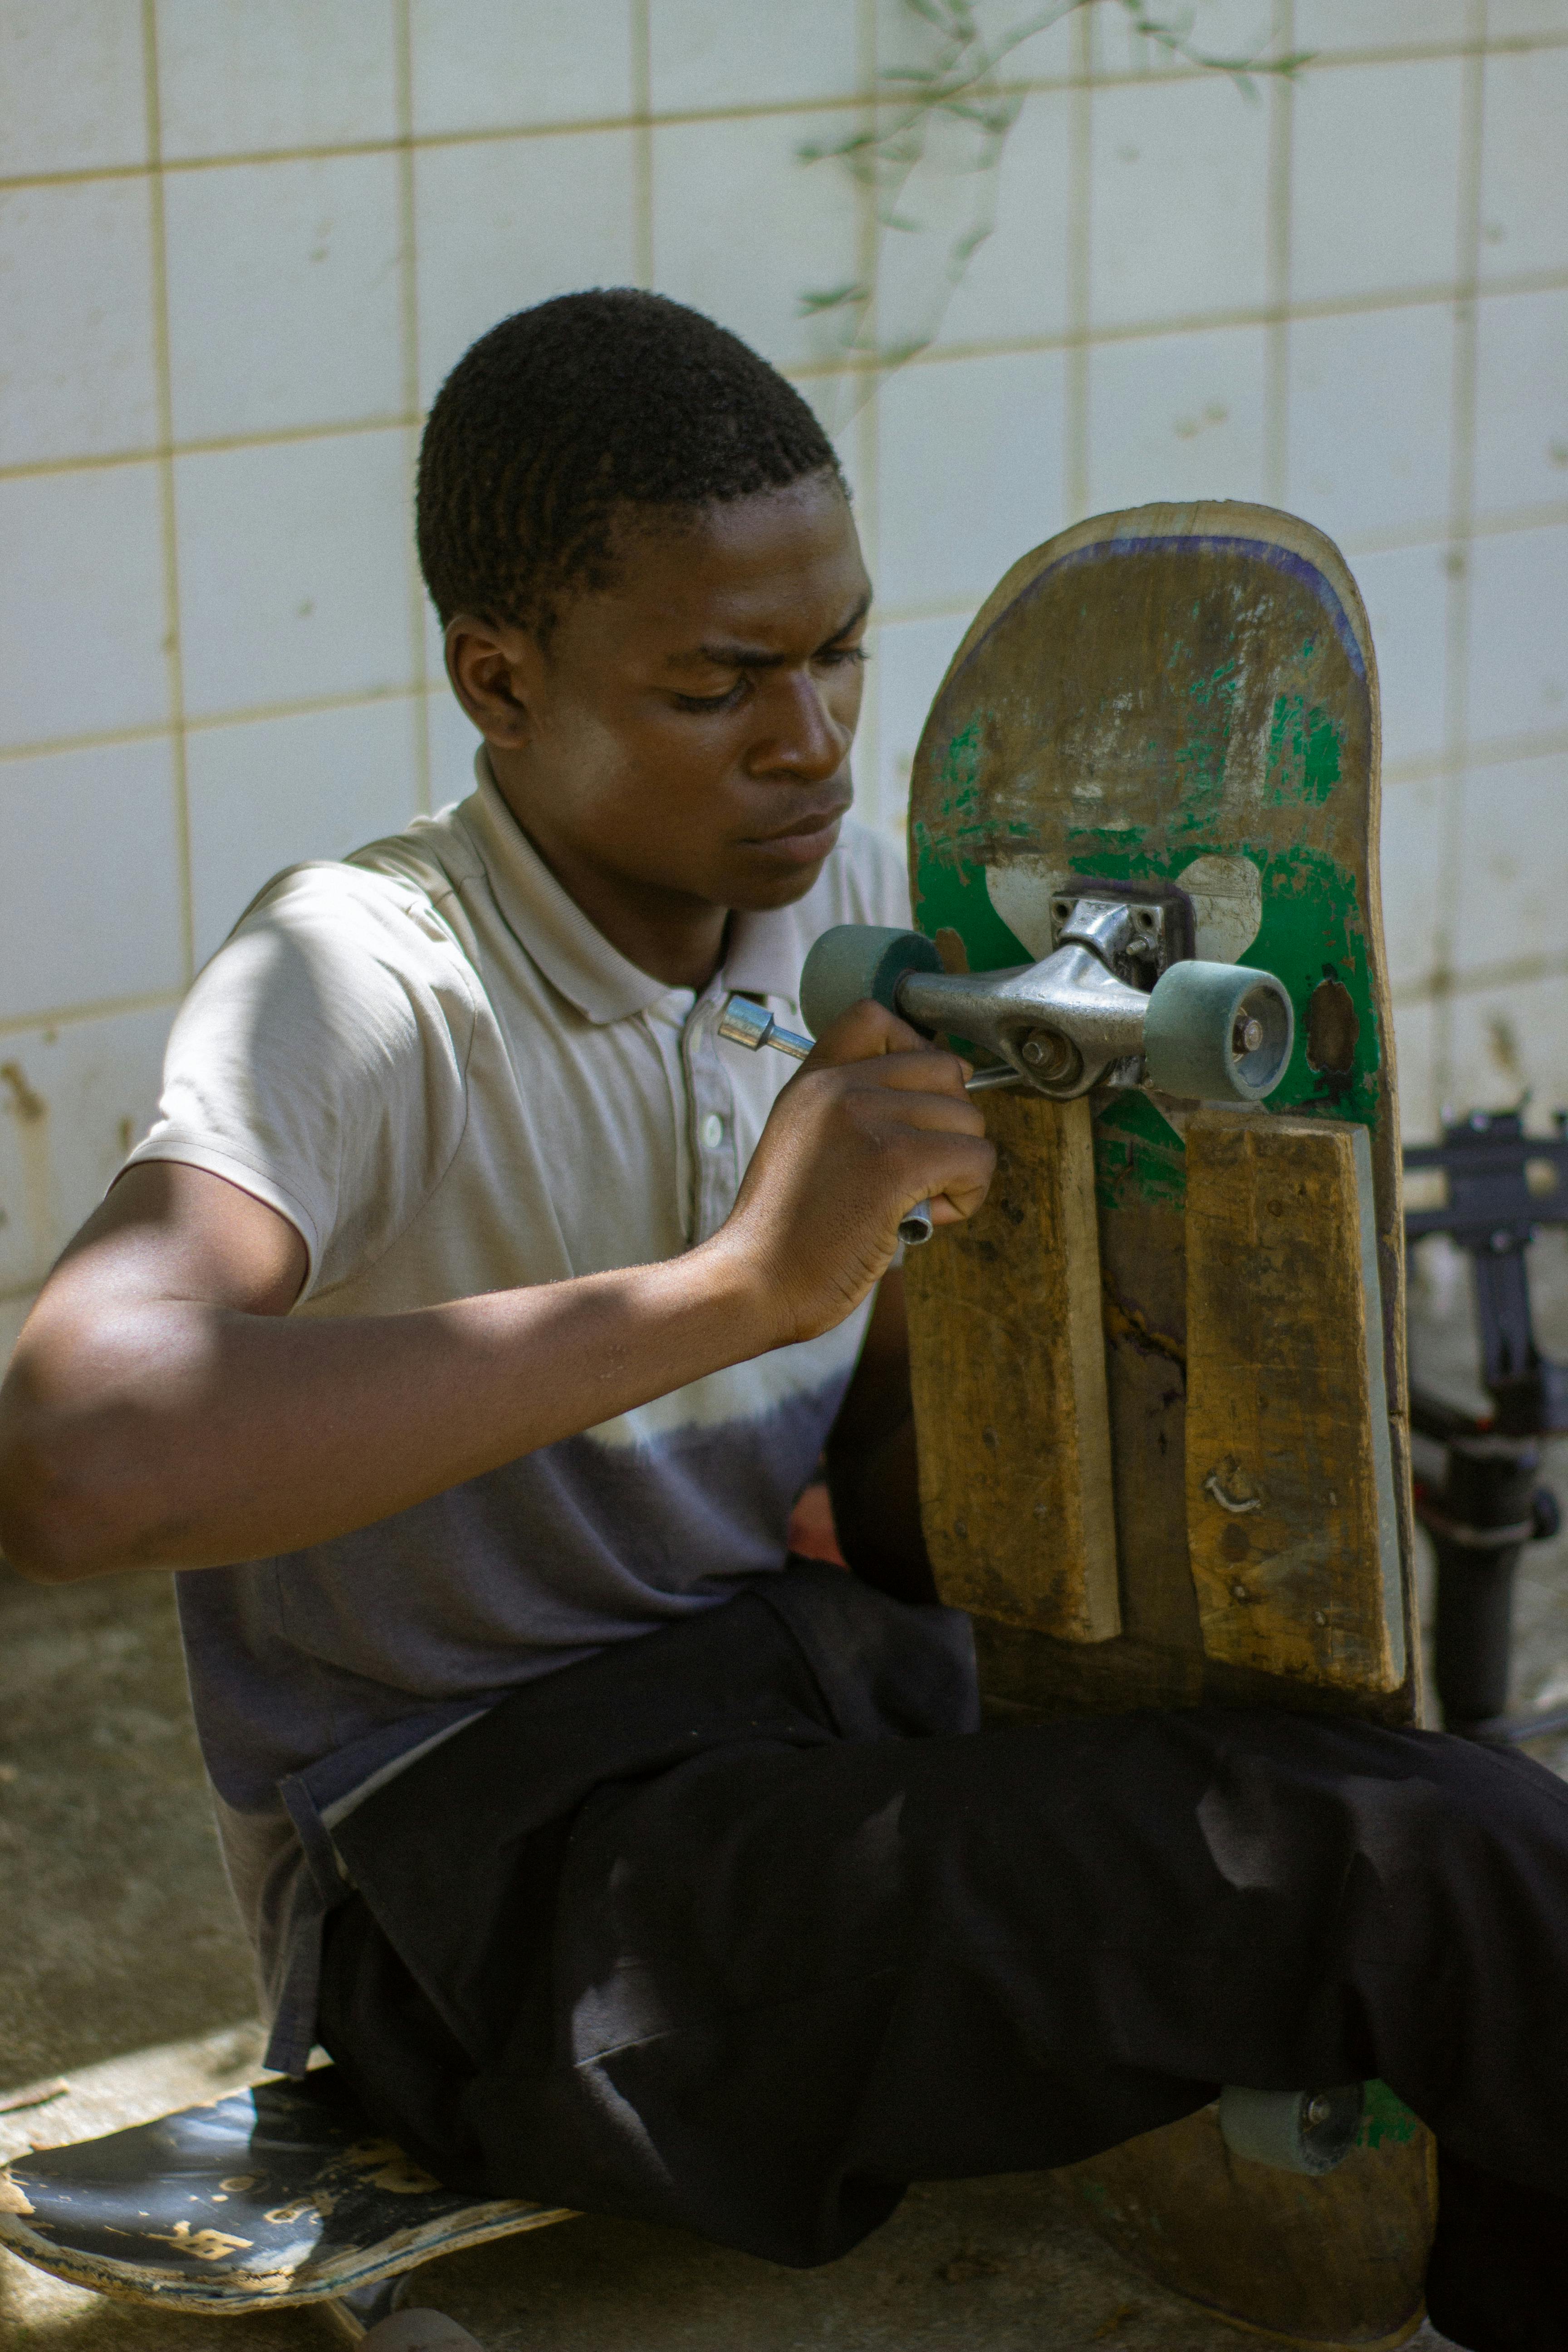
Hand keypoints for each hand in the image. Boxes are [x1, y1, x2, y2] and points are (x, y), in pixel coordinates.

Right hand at [714, 1000, 995, 1343]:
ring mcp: (865, 1118)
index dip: (916, 1052)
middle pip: (945, 1069)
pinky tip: (923, 1218)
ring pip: (969, 1119)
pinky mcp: (895, 1161)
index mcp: (813, 1078)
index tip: (914, 1105)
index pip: (877, 1017)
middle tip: (916, 1172)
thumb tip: (938, 1093)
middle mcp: (838, 1086)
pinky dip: (967, 1196)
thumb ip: (847, 1108)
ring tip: (914, 1202)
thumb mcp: (799, 1140)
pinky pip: (976, 1159)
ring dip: (959, 1168)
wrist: (754, 1281)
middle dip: (949, 1124)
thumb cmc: (785, 1231)